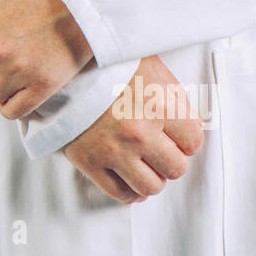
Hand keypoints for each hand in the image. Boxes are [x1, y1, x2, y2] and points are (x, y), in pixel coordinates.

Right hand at [62, 55, 203, 203]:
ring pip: (150, 187)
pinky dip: (129, 191)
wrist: (61, 63)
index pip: (193, 141)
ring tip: (144, 163)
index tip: (177, 135)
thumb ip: (176, 96)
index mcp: (158, 104)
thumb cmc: (107, 63)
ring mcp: (113, 150)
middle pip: (175, 168)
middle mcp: (138, 132)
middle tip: (160, 149)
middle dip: (171, 159)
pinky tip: (128, 177)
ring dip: (151, 177)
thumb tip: (193, 124)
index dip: (187, 139)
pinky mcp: (89, 161)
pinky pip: (119, 193)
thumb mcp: (150, 66)